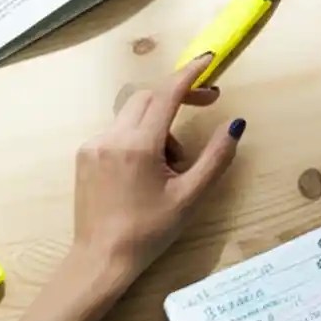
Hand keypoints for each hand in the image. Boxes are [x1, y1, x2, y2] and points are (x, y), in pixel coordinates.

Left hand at [73, 54, 243, 285]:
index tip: (208, 60)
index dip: (190, 74)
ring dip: (160, 124)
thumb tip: (235, 124)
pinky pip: (119, 130)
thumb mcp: (191, 196)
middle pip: (149, 96)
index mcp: (138, 145)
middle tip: (208, 104)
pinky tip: (148, 170)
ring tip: (174, 163)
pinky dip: (140, 137)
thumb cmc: (150, 232)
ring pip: (134, 114)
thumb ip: (216, 157)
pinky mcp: (85, 155)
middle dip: (179, 95)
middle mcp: (111, 136)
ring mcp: (94, 145)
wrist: (101, 260)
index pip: (166, 94)